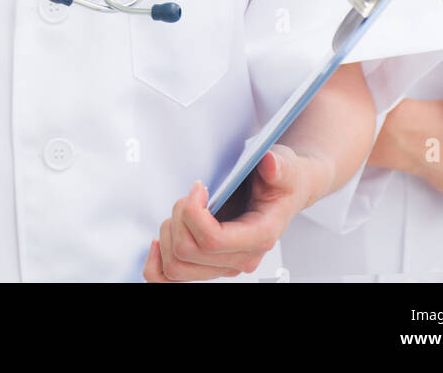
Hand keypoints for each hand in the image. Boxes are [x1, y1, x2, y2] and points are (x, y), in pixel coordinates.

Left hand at [141, 145, 330, 281]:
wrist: (283, 193)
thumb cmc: (282, 182)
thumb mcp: (285, 166)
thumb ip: (280, 166)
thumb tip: (270, 164)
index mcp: (259, 236)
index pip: (212, 240)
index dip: (194, 212)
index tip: (199, 187)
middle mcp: (241, 258)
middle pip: (188, 251)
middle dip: (180, 216)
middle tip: (191, 195)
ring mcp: (223, 265)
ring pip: (175, 267)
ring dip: (169, 234)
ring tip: (182, 211)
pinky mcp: (208, 265)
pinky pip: (170, 279)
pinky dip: (157, 262)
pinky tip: (161, 239)